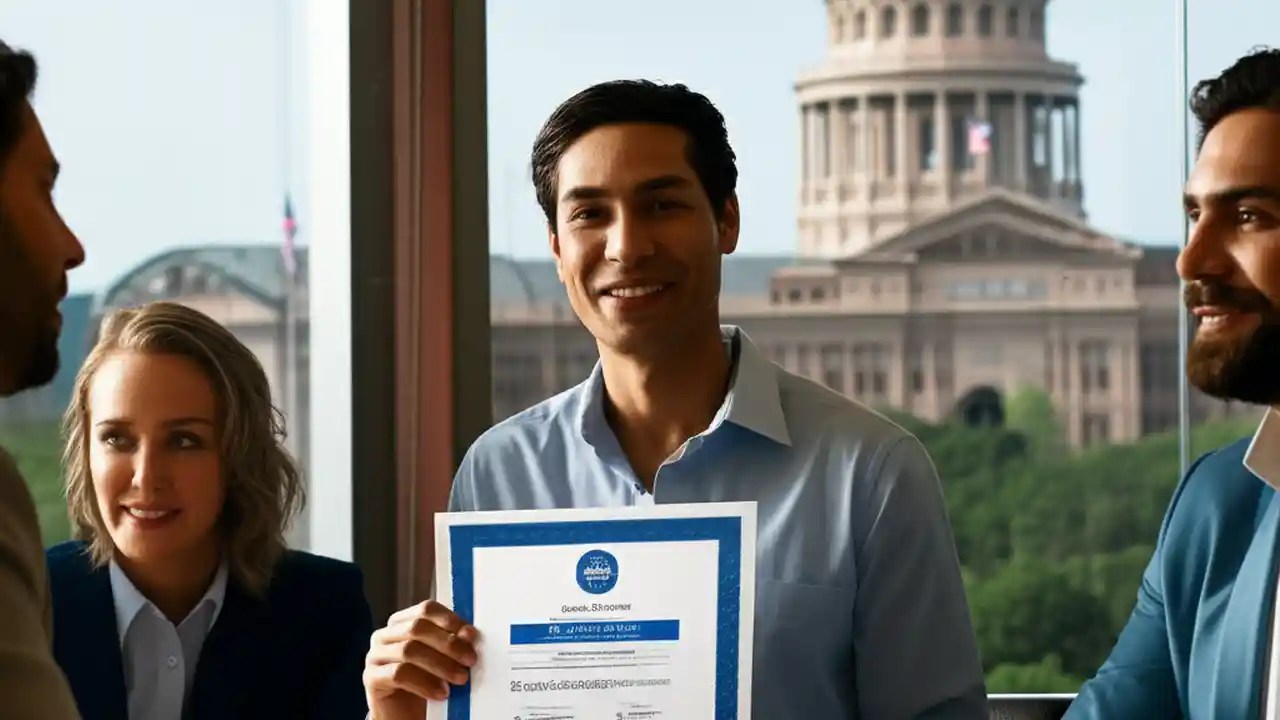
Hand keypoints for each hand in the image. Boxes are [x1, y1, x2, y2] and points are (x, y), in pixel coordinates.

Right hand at [363, 600, 478, 719]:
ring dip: (440, 664)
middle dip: (448, 643)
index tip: (471, 635)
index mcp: (403, 622)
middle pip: (417, 628)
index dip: (450, 620)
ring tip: (459, 679)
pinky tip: (440, 693)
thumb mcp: (444, 660)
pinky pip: (398, 674)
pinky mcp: (371, 678)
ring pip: (409, 650)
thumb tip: (468, 634)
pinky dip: (424, 683)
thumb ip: (453, 644)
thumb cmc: (426, 683)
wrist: (405, 715)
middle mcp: (385, 635)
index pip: (426, 610)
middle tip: (470, 659)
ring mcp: (375, 655)